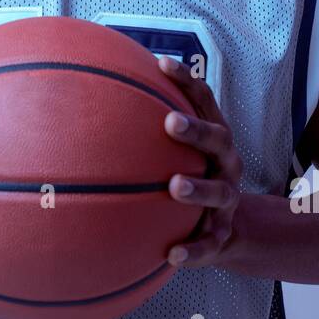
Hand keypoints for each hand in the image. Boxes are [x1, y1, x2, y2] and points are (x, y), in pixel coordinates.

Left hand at [158, 55, 241, 268]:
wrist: (223, 231)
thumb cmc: (188, 177)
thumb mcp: (175, 152)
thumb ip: (144, 128)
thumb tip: (90, 95)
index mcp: (214, 137)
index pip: (204, 100)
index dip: (186, 81)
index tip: (160, 64)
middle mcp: (227, 163)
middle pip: (219, 139)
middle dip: (197, 130)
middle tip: (170, 122)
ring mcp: (228, 198)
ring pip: (220, 192)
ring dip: (198, 188)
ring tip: (174, 186)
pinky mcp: (222, 234)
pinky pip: (210, 243)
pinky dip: (195, 249)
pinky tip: (173, 254)